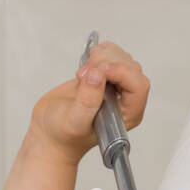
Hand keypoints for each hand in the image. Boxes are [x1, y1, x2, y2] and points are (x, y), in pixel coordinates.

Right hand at [29, 40, 150, 163]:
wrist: (51, 134)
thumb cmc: (64, 135)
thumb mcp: (73, 122)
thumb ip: (87, 101)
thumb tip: (97, 75)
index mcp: (127, 115)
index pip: (138, 86)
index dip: (121, 72)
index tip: (98, 70)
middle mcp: (126, 99)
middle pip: (130, 67)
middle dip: (106, 64)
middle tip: (82, 76)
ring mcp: (116, 86)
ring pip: (121, 57)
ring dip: (101, 58)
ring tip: (81, 75)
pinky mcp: (105, 75)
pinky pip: (111, 53)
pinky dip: (98, 53)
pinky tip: (85, 67)